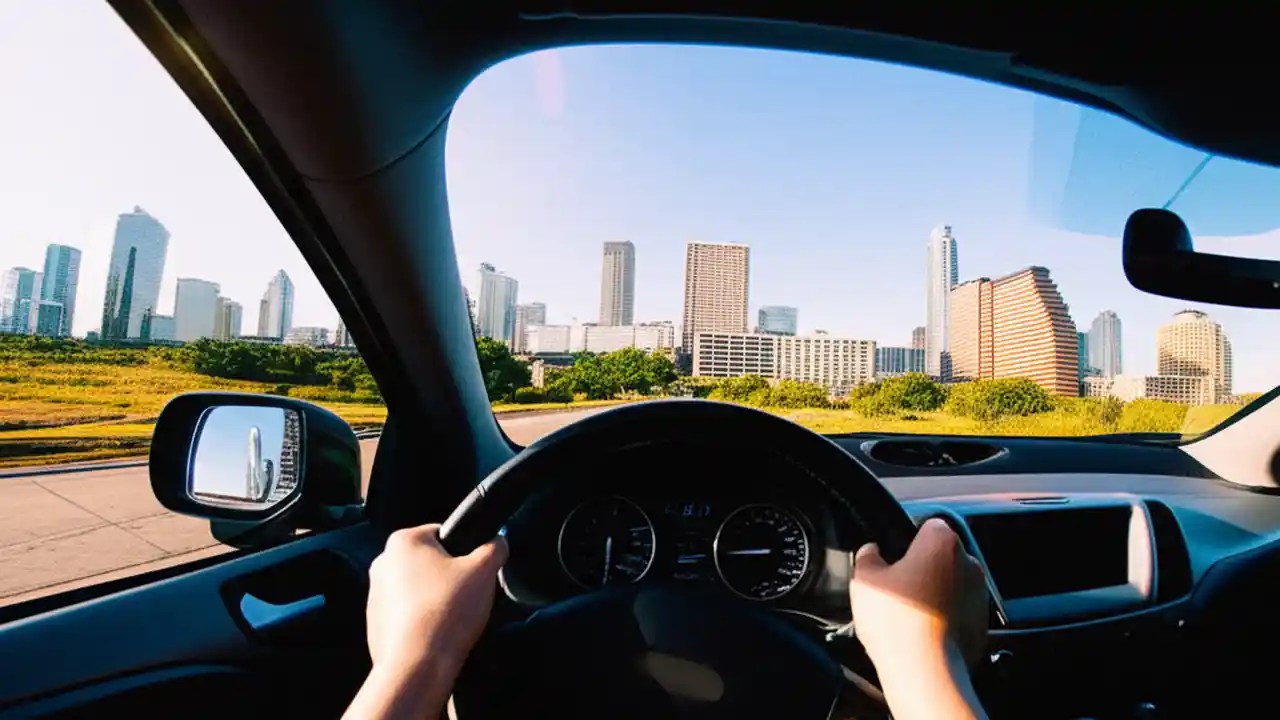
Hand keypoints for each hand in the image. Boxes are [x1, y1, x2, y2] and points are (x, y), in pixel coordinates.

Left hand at [365, 524, 507, 675]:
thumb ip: (494, 548)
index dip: (465, 552)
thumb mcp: (483, 571)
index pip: (443, 534)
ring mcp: (374, 595)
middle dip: (449, 577)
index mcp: (402, 540)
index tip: (475, 574)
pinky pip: (406, 614)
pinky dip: (422, 620)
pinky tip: (436, 634)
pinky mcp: (374, 624)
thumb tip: (498, 541)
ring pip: (417, 589)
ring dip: (435, 599)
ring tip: (452, 619)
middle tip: (467, 597)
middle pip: (429, 562)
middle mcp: (382, 562)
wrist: (416, 665)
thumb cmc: (448, 609)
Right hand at [851, 518, 987, 671]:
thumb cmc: (896, 620)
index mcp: (942, 541)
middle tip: (896, 590)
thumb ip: (868, 556)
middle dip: (922, 569)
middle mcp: (969, 563)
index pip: (926, 526)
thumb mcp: (864, 579)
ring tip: (907, 616)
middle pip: (940, 557)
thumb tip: (872, 552)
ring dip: (934, 594)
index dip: (906, 541)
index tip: (892, 561)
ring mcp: (980, 595)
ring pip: (951, 586)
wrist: (925, 671)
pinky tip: (922, 634)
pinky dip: (944, 620)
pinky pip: (959, 614)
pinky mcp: (983, 625)